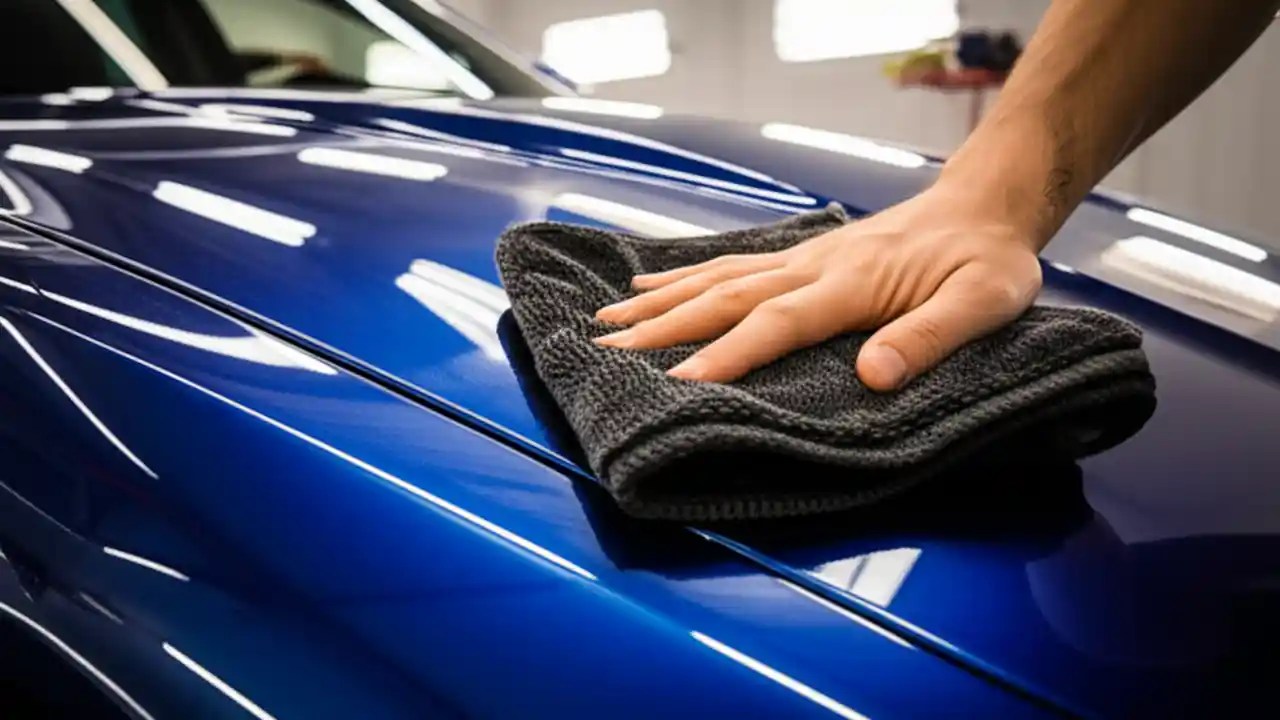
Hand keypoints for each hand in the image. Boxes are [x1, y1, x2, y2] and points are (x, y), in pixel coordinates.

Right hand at [593, 187, 1043, 389]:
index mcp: (851, 283)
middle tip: (607, 353)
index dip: (728, 353)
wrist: (984, 204)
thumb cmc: (988, 260)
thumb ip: (930, 336)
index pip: (777, 322)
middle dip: (663, 327)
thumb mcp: (984, 301)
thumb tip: (874, 375)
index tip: (679, 381)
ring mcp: (801, 258)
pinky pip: (729, 264)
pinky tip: (646, 283)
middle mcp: (812, 266)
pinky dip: (682, 275)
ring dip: (658, 302)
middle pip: (725, 297)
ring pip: (716, 279)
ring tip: (604, 322)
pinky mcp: (800, 258)